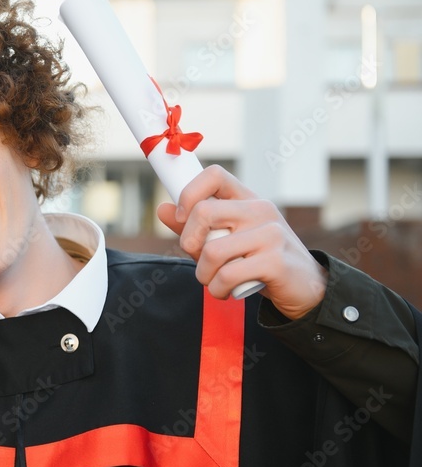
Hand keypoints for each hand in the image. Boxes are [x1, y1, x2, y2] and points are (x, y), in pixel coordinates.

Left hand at [155, 165, 327, 319]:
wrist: (305, 288)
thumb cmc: (258, 261)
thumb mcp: (226, 240)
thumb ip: (194, 227)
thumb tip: (162, 209)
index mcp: (247, 199)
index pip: (214, 175)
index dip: (189, 193)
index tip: (182, 218)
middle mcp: (260, 210)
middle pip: (204, 212)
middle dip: (189, 242)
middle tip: (198, 260)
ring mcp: (271, 234)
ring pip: (212, 251)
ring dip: (203, 275)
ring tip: (214, 282)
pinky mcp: (275, 261)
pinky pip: (227, 275)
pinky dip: (217, 290)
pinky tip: (226, 292)